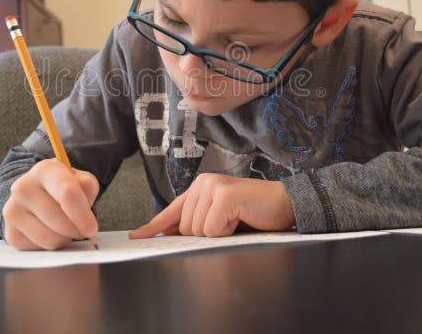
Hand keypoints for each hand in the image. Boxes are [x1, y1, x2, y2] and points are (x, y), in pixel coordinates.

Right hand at [2, 158, 98, 249]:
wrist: (36, 194)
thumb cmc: (63, 187)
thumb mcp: (79, 179)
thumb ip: (87, 187)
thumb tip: (85, 209)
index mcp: (44, 170)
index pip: (67, 193)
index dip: (82, 215)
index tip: (92, 229)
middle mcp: (23, 188)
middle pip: (60, 222)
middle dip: (76, 230)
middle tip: (81, 228)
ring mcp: (13, 211)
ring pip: (50, 239)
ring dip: (65, 239)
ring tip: (65, 228)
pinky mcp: (10, 233)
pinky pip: (40, 249)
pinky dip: (51, 245)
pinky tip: (50, 232)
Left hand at [129, 174, 295, 238]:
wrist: (285, 205)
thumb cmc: (255, 215)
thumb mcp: (220, 221)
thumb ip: (197, 225)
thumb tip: (171, 237)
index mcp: (199, 188)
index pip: (171, 211)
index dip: (154, 226)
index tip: (136, 236)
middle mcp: (203, 183)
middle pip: (186, 229)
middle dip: (206, 237)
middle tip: (230, 226)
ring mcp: (213, 186)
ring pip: (198, 231)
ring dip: (219, 235)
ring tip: (237, 222)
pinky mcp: (224, 195)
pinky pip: (212, 230)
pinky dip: (227, 233)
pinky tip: (240, 220)